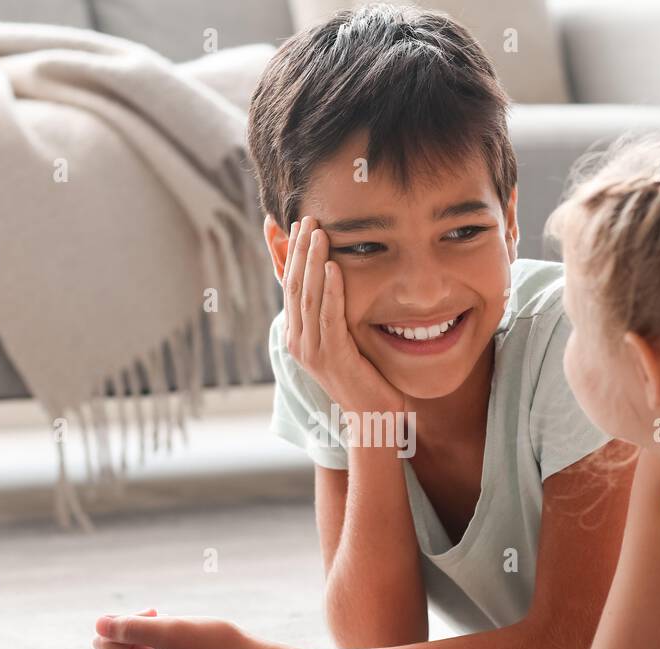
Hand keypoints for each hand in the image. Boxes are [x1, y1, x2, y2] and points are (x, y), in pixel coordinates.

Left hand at [92, 609, 269, 648]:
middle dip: (139, 624)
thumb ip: (131, 628)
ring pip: (136, 642)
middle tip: (169, 620)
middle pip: (117, 642)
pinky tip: (186, 638)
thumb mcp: (172, 631)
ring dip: (155, 629)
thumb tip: (97, 624)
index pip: (104, 640)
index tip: (156, 618)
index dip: (125, 621)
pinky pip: (153, 648)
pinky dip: (166, 637)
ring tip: (182, 630)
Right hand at [283, 215, 404, 416]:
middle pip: (293, 286)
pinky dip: (331, 290)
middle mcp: (298, 342)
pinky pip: (330, 318)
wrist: (372, 419)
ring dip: (313, 262)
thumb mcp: (346, 338)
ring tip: (319, 233)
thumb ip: (337, 312)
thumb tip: (336, 280)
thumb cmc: (365, 378)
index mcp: (297, 336)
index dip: (289, 255)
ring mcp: (312, 352)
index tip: (293, 225)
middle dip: (299, 250)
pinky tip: (335, 267)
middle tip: (307, 218)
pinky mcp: (333, 358)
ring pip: (307, 297)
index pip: (288, 286)